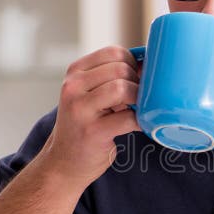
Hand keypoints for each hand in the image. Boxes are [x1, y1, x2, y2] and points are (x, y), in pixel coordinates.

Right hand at [41, 46, 139, 188]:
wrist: (64, 162)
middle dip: (136, 83)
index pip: (114, 52)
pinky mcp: (93, 131)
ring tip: (134, 111)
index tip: (133, 81)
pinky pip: (129, 118)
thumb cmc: (85, 124)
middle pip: (121, 69)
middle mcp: (73, 87)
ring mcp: (80, 109)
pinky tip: (138, 126)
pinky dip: (141, 121)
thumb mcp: (90, 93)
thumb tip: (150, 63)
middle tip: (135, 100)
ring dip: (138, 101)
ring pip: (123, 88)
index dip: (133, 65)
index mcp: (75, 72)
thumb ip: (113, 77)